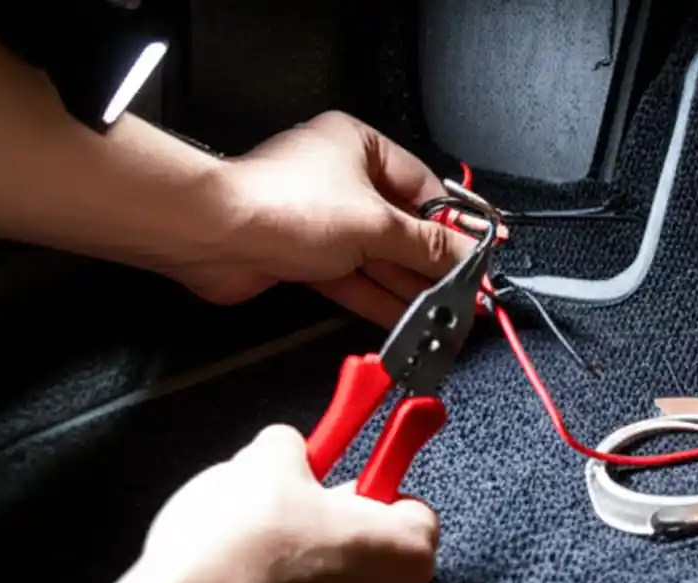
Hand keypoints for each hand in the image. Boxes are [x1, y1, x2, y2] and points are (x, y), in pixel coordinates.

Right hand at [5, 425, 437, 582]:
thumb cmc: (237, 547)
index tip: (337, 481)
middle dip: (337, 533)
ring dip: (309, 575)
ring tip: (251, 558)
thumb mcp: (262, 464)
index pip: (414, 510)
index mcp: (404, 553)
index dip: (374, 487)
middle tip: (288, 516)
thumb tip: (287, 449)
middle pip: (378, 557)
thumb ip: (290, 448)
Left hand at [183, 111, 474, 327]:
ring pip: (378, 257)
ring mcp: (322, 220)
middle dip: (434, 263)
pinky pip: (353, 278)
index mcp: (360, 147)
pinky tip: (408, 319)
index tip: (484, 249)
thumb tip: (469, 256)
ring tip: (445, 315)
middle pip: (402, 226)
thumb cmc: (286, 206)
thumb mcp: (376, 224)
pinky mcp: (304, 255)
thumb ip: (427, 245)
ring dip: (410, 287)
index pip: (423, 187)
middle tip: (468, 292)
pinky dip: (379, 298)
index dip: (455, 223)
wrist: (212, 235)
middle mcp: (341, 179)